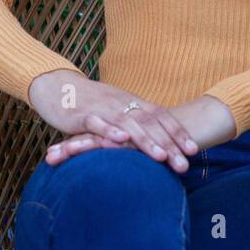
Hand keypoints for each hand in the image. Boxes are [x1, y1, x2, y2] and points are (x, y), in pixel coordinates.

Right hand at [29, 70, 201, 169]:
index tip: (193, 150)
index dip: (177, 133)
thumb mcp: (116, 110)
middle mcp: (121, 103)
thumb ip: (134, 123)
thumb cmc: (89, 102)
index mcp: (132, 102)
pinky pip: (97, 122)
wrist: (56, 85)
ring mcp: (102, 108)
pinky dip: (109, 131)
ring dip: (146, 140)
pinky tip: (121, 141)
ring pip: (128, 124)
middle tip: (184, 164)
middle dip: (169, 144)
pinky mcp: (81, 114)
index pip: (160, 116)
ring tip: (161, 157)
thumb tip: (157, 139)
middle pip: (150, 123)